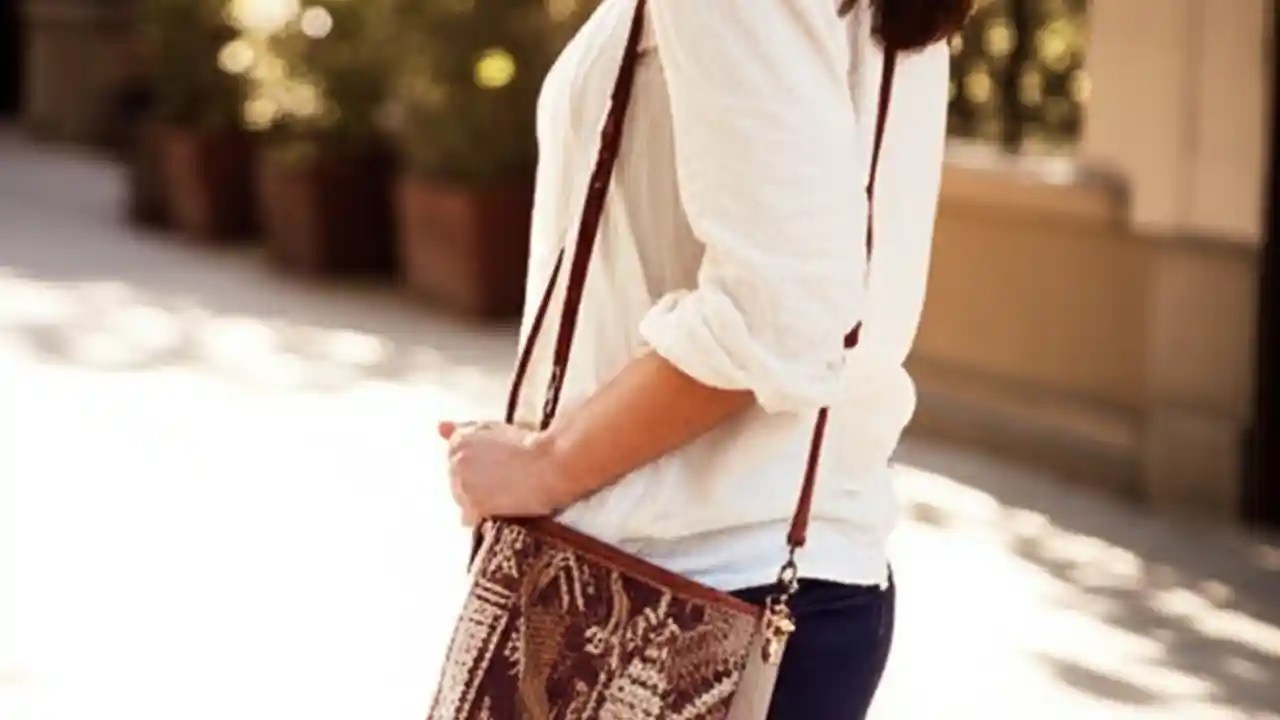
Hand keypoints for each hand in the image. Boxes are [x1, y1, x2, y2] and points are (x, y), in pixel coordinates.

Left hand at [438, 421, 570, 526]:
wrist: (552, 465)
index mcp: (460, 439)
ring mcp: (463, 485)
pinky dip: (480, 515)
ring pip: (462, 498)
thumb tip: (440, 426)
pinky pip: (468, 517)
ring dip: (478, 498)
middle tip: (505, 478)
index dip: (479, 464)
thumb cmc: (531, 445)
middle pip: (456, 479)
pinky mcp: (475, 506)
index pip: (455, 457)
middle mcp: (456, 461)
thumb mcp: (494, 429)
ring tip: (506, 491)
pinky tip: (499, 508)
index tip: (497, 464)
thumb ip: (462, 429)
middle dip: (475, 480)